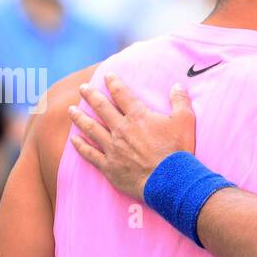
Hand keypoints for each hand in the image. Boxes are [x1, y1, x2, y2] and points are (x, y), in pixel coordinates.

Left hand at [69, 74, 196, 200]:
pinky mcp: (109, 166)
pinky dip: (80, 146)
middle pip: (101, 108)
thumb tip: (177, 85)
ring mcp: (113, 148)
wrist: (170, 180)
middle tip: (82, 88)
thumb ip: (180, 101)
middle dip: (90, 96)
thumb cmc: (178, 151)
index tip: (107, 76)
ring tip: (71, 110)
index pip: (122, 94)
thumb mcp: (185, 121)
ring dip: (80, 118)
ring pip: (91, 128)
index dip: (113, 83)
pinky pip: (90, 154)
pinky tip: (74, 140)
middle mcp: (121, 129)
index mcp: (138, 116)